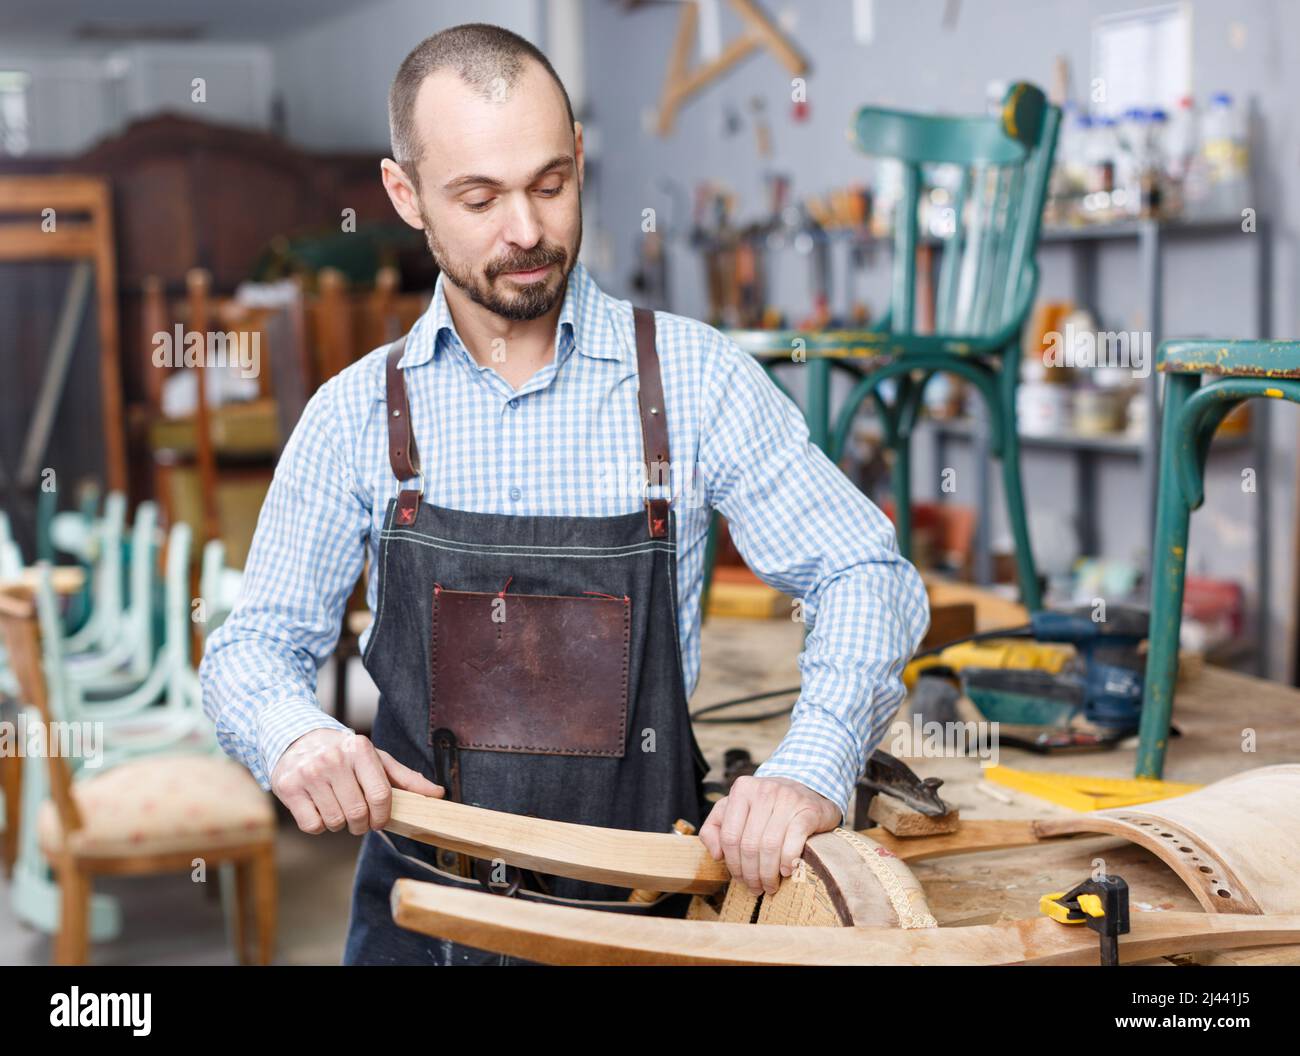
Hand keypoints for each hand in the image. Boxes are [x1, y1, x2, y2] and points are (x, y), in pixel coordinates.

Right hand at [270, 728, 443, 835]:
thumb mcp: (376, 759)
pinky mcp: (288, 787)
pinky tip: (319, 807)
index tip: (380, 819)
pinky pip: (312, 825)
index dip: (383, 816)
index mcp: (360, 749)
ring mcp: (308, 773)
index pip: (381, 796)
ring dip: (340, 823)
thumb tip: (438, 794)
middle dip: (362, 824)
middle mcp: (333, 759)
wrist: (296, 737)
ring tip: (338, 807)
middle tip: (359, 818)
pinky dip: (319, 824)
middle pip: (358, 813)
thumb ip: (406, 778)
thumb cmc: (344, 754)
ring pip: (335, 822)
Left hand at [698, 775, 840, 894]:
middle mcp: (764, 791)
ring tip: (770, 886)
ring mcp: (788, 799)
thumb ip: (715, 828)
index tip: (740, 879)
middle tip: (756, 888)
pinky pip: (794, 841)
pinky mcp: (808, 811)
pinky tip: (786, 871)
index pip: (729, 836)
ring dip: (768, 873)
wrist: (807, 793)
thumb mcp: (735, 810)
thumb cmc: (766, 807)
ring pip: (770, 846)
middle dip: (751, 874)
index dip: (733, 864)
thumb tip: (716, 854)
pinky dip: (788, 860)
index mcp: (742, 789)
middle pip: (749, 845)